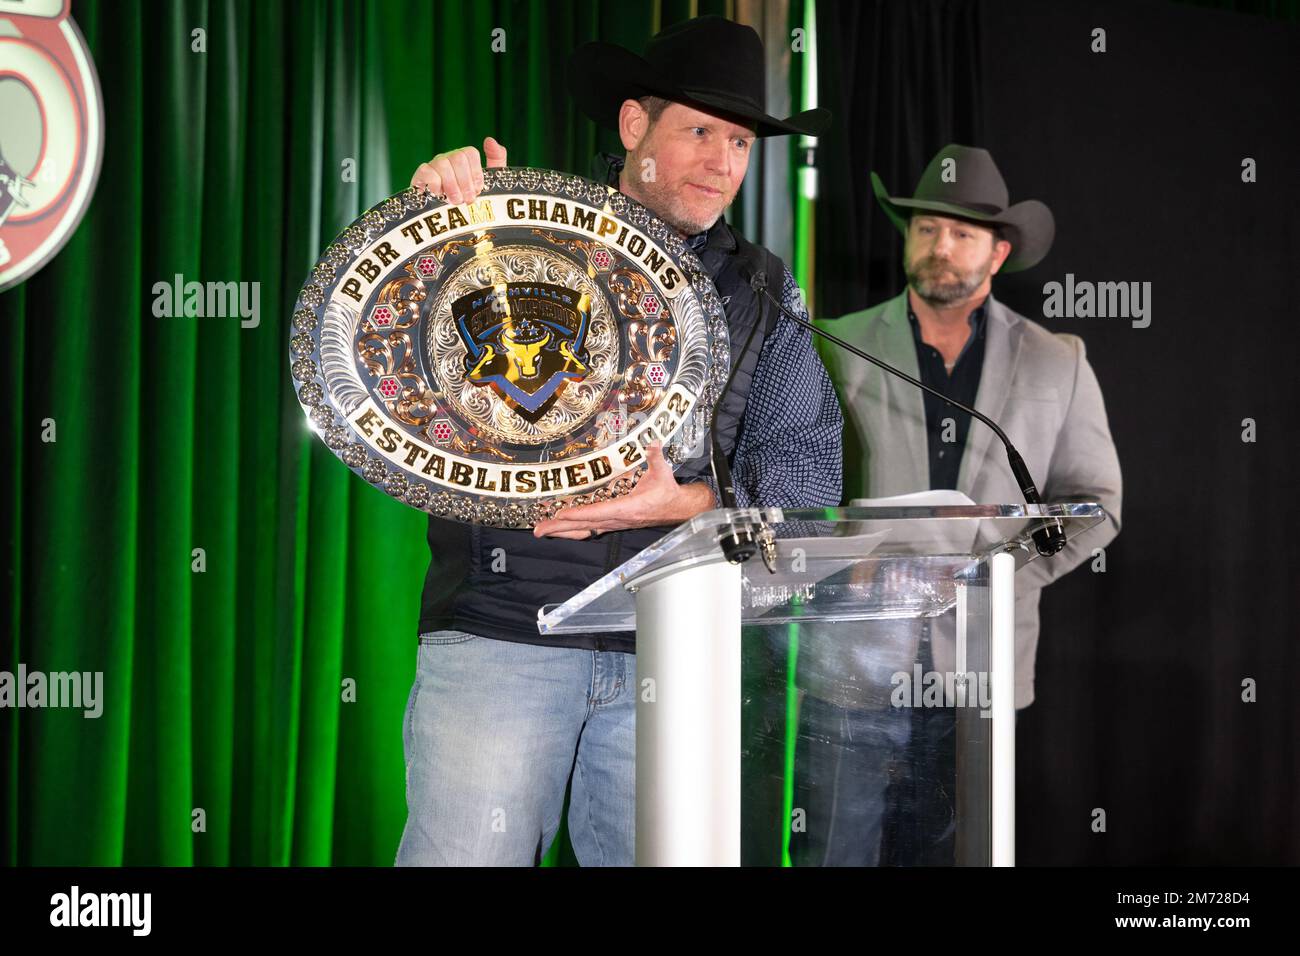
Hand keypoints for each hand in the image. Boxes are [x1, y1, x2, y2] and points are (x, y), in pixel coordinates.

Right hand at [409, 136, 507, 203]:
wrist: (453, 224)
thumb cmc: (472, 201)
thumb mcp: (491, 182)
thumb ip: (496, 158)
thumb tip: (490, 140)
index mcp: (464, 158)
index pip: (470, 153)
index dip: (476, 173)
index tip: (478, 190)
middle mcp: (448, 159)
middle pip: (458, 158)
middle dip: (465, 182)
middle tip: (468, 200)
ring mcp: (433, 167)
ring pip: (443, 164)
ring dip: (452, 186)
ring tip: (455, 201)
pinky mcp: (420, 177)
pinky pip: (425, 171)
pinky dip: (434, 183)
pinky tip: (438, 194)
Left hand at [533, 442, 717, 539]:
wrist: (678, 509)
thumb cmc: (667, 491)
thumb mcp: (663, 472)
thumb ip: (655, 457)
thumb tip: (652, 443)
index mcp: (628, 508)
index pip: (599, 512)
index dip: (580, 514)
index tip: (561, 514)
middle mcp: (619, 519)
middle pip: (585, 525)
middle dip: (561, 527)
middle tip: (539, 530)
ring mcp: (615, 523)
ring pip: (585, 530)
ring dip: (563, 531)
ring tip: (542, 531)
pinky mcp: (614, 523)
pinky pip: (590, 529)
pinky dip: (574, 530)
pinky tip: (561, 531)